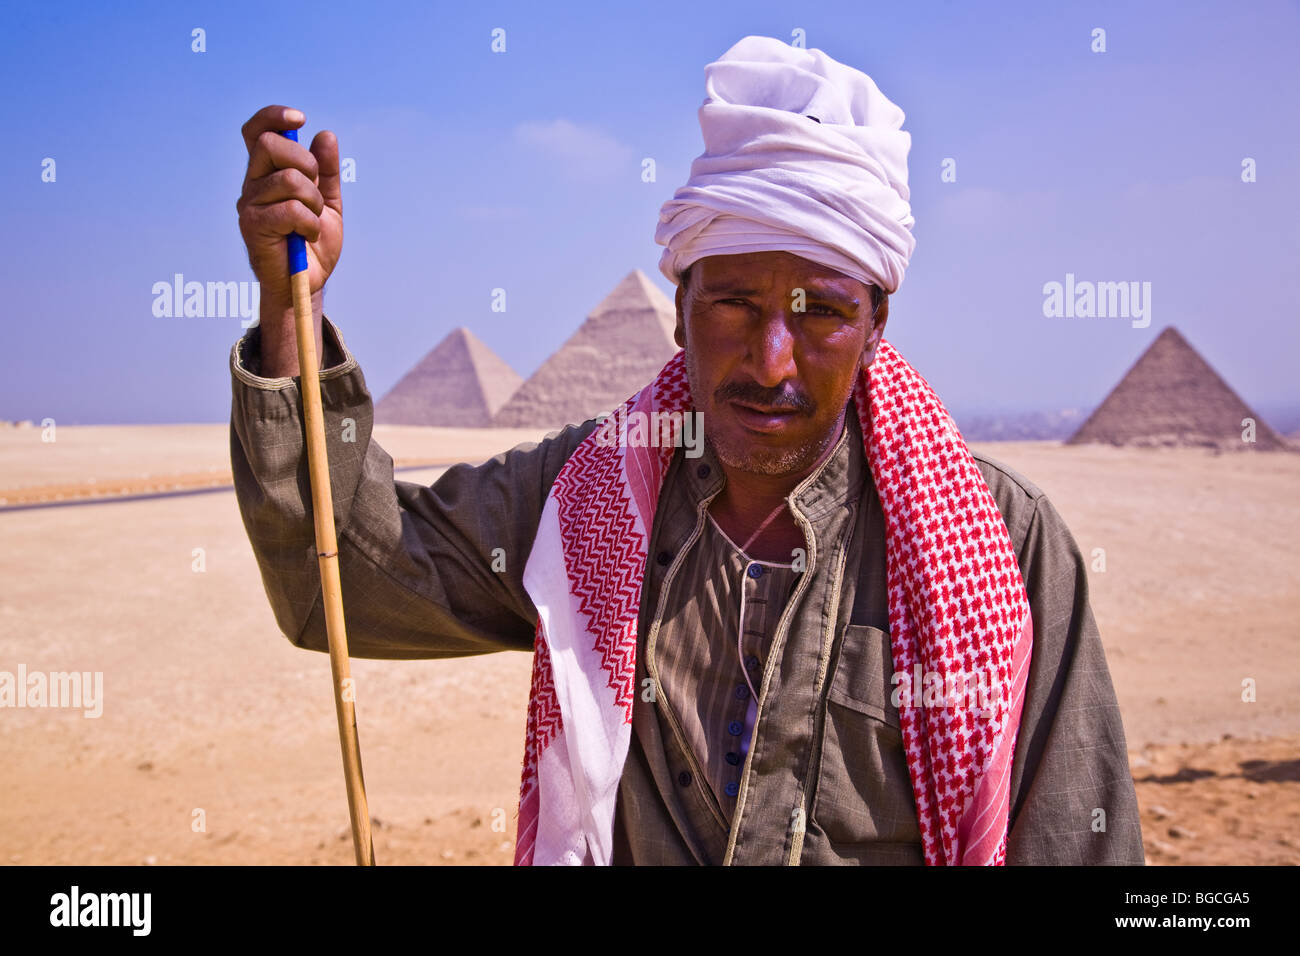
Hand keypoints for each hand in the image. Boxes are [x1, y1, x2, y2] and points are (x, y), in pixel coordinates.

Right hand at [236, 105, 342, 311]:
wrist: (306, 283)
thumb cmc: (313, 244)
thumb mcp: (328, 203)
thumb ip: (327, 172)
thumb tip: (325, 136)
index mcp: (267, 173)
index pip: (257, 131)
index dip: (274, 116)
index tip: (300, 118)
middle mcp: (252, 183)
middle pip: (270, 145)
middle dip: (305, 163)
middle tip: (315, 192)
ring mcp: (249, 204)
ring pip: (288, 179)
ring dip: (313, 201)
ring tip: (313, 221)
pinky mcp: (252, 226)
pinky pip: (289, 209)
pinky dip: (309, 222)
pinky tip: (308, 235)